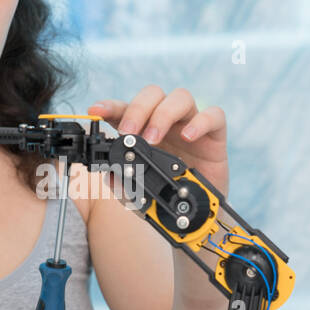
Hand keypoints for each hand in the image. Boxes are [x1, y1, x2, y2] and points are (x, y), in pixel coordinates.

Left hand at [88, 86, 228, 195]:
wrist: (200, 214)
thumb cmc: (168, 197)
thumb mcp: (139, 196)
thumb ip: (123, 186)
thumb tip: (110, 175)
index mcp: (144, 130)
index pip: (125, 109)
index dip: (109, 106)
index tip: (95, 111)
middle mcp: (166, 122)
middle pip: (153, 94)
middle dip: (137, 110)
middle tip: (128, 134)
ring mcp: (190, 124)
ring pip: (180, 97)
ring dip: (163, 115)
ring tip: (153, 140)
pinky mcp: (214, 135)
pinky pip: (214, 115)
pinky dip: (200, 122)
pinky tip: (188, 137)